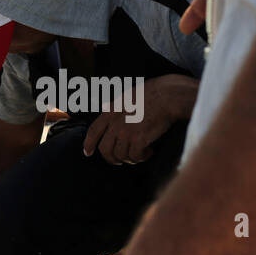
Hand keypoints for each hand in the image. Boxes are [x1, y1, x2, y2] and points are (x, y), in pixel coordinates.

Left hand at [83, 75, 197, 163]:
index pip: (93, 131)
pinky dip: (142, 157)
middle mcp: (115, 124)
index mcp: (110, 112)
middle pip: (105, 149)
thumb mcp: (127, 96)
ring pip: (120, 156)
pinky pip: (135, 156)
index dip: (88, 144)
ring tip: (140, 154)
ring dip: (130, 158)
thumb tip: (105, 106)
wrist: (168, 96)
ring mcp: (125, 132)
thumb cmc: (152, 93)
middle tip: (121, 161)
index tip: (87, 153)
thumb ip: (115, 105)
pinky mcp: (138, 139)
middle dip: (112, 159)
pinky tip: (149, 152)